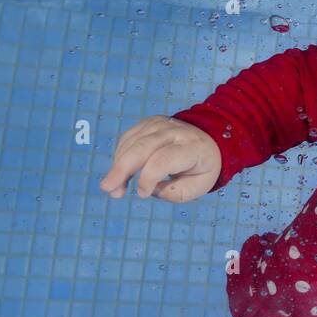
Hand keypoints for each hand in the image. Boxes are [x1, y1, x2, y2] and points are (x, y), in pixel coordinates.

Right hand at [98, 116, 221, 203]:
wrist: (208, 139)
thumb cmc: (201, 167)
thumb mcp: (199, 186)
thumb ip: (175, 193)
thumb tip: (151, 190)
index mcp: (192, 147)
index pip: (164, 159)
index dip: (148, 177)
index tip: (142, 194)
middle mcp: (175, 131)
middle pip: (143, 147)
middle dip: (122, 169)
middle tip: (108, 188)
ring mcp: (160, 124)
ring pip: (132, 142)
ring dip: (118, 165)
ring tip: (113, 187)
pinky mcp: (148, 123)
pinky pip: (128, 138)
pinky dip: (119, 156)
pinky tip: (119, 172)